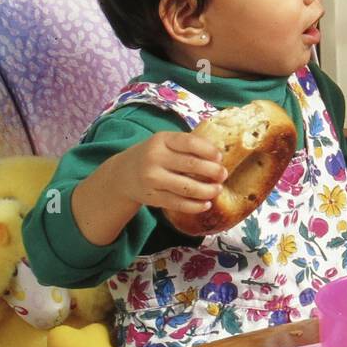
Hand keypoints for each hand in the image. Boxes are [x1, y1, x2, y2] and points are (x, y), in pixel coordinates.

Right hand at [109, 131, 227, 215]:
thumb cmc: (154, 155)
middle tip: (223, 175)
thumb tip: (219, 154)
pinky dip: (195, 206)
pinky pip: (178, 203)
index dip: (209, 150)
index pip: (190, 143)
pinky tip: (206, 204)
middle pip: (191, 165)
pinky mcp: (152, 197)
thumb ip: (187, 145)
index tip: (220, 157)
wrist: (123, 174)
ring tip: (217, 190)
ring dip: (207, 191)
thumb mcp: (165, 143)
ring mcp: (152, 179)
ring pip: (186, 187)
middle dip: (212, 171)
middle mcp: (155, 158)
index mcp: (162, 140)